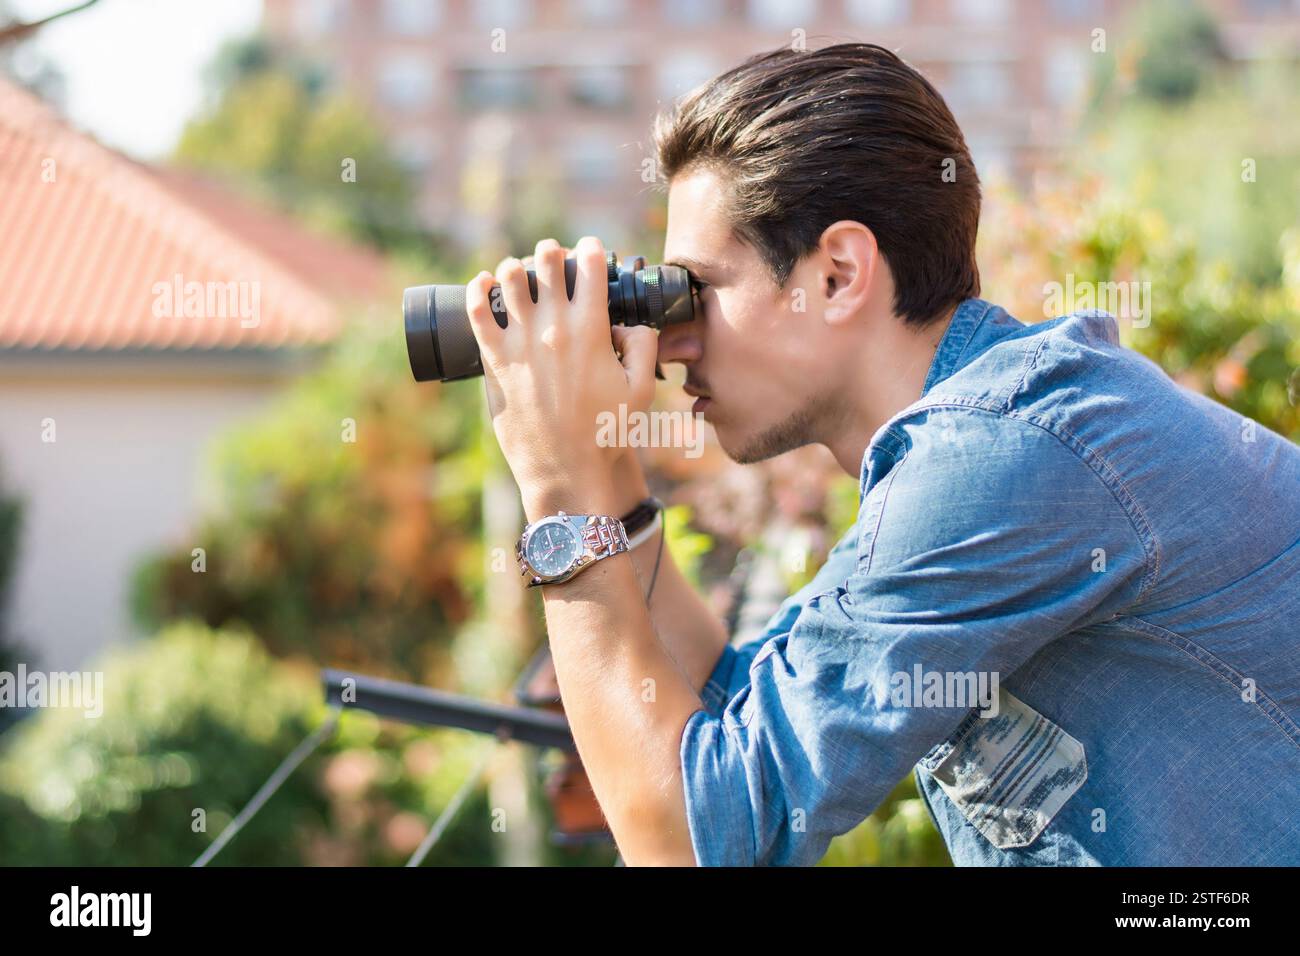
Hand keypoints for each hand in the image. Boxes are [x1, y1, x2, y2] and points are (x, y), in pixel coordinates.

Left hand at [465, 237, 659, 517]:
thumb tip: (627, 323)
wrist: (568, 471)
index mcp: (592, 331)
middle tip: (553, 257)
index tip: (590, 249)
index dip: (591, 248)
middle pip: (547, 263)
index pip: (590, 267)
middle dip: (551, 252)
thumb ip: (644, 346)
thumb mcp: (641, 388)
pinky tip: (482, 282)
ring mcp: (519, 344)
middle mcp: (553, 329)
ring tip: (519, 273)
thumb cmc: (607, 434)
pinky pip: (476, 312)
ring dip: (515, 267)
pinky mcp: (494, 362)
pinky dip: (477, 289)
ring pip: (509, 279)